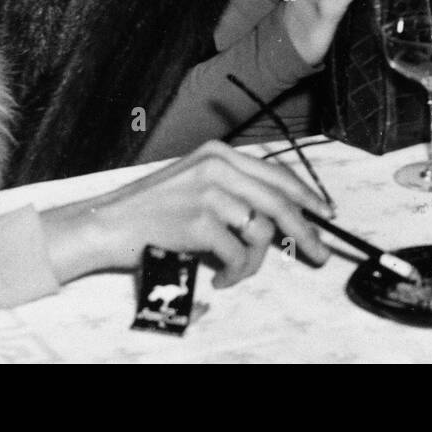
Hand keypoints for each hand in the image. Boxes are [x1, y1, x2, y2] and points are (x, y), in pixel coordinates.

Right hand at [41, 141, 332, 286]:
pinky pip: (237, 254)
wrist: (106, 224)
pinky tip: (220, 278)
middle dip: (305, 231)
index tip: (325, 213)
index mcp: (219, 153)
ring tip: (236, 272)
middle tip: (319, 253)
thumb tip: (276, 215)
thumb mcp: (194, 183)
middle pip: (280, 200)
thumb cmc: (150, 211)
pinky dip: (234, 272)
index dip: (306, 195)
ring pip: (261, 231)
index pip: (277, 173)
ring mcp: (209, 192)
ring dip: (255, 262)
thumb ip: (232, 189)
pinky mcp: (199, 221)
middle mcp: (217, 166)